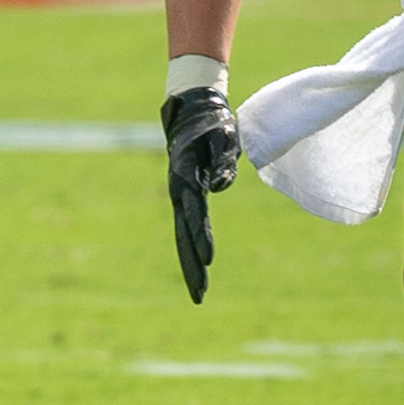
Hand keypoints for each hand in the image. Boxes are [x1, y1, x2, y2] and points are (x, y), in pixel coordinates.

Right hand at [160, 85, 239, 302]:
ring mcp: (180, 195)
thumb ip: (224, 161)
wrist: (193, 109)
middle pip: (184, 235)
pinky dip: (192, 248)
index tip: (209, 259)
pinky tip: (198, 268)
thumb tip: (220, 188)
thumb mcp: (224, 136)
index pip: (194, 213)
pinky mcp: (186, 196)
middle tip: (200, 295)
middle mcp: (179, 190)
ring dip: (191, 264)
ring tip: (199, 292)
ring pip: (183, 236)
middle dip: (192, 266)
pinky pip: (188, 227)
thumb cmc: (213, 122)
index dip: (201, 236)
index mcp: (186, 176)